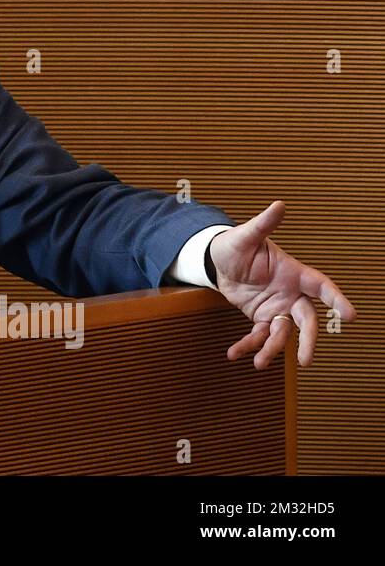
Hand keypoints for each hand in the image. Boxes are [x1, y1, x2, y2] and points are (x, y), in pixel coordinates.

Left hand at [209, 201, 355, 368]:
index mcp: (294, 273)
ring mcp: (278, 307)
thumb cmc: (236, 245)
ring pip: (283, 333)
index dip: (336, 299)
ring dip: (272, 349)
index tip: (349, 316)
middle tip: (305, 360)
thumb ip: (263, 224)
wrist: (218, 261)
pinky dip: (248, 345)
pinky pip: (259, 335)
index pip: (321, 286)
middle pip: (307, 320)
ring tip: (258, 363)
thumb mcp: (246, 235)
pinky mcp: (262, 317)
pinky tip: (234, 354)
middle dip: (308, 340)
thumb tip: (279, 205)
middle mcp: (290, 293)